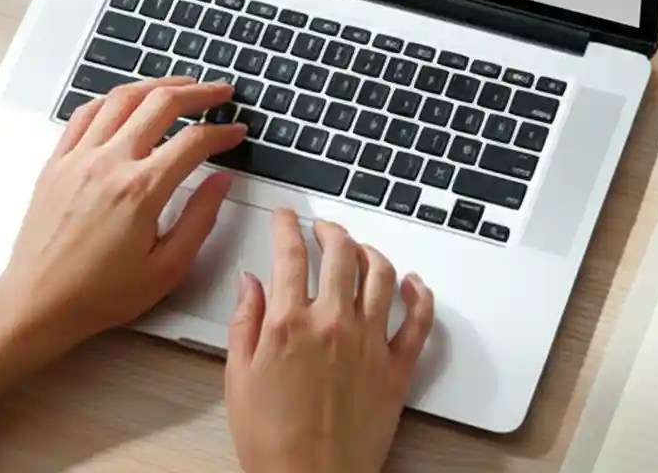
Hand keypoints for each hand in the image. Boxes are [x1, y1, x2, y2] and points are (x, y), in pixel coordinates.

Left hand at [0, 77, 245, 351]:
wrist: (38, 304)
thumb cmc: (100, 294)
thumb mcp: (169, 267)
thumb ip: (201, 217)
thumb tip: (222, 181)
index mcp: (142, 191)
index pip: (195, 142)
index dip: (224, 132)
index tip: (237, 132)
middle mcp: (109, 165)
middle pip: (161, 104)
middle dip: (199, 92)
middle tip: (220, 92)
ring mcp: (78, 159)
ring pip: (122, 98)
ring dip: (157, 85)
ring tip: (180, 85)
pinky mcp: (57, 163)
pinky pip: (85, 114)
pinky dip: (112, 98)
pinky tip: (127, 99)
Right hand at [225, 210, 435, 472]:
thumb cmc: (272, 441)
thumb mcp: (237, 378)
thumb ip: (244, 322)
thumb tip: (250, 282)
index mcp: (289, 324)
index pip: (290, 255)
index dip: (287, 226)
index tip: (287, 216)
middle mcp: (334, 324)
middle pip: (341, 254)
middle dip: (331, 230)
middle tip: (324, 227)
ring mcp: (371, 342)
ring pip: (382, 275)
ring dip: (370, 252)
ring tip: (360, 248)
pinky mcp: (398, 366)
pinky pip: (419, 319)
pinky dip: (420, 293)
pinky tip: (414, 282)